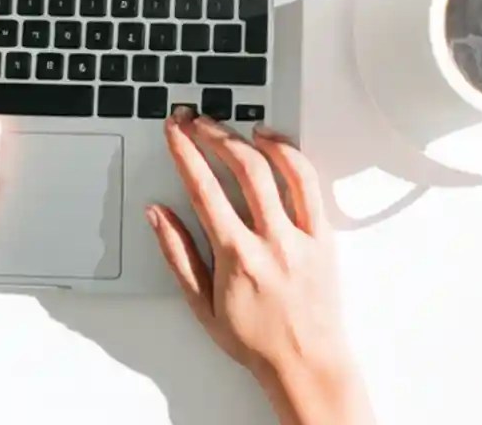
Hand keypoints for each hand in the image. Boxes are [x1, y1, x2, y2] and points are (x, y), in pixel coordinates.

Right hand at [150, 110, 373, 424]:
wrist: (306, 361)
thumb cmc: (255, 339)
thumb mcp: (200, 305)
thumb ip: (177, 254)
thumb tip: (158, 214)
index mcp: (236, 257)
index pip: (203, 189)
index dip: (185, 153)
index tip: (174, 131)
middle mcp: (271, 241)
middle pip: (242, 169)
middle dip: (213, 135)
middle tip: (196, 120)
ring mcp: (301, 235)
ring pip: (279, 169)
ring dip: (252, 139)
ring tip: (232, 127)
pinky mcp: (324, 234)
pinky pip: (310, 183)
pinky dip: (291, 156)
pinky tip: (274, 144)